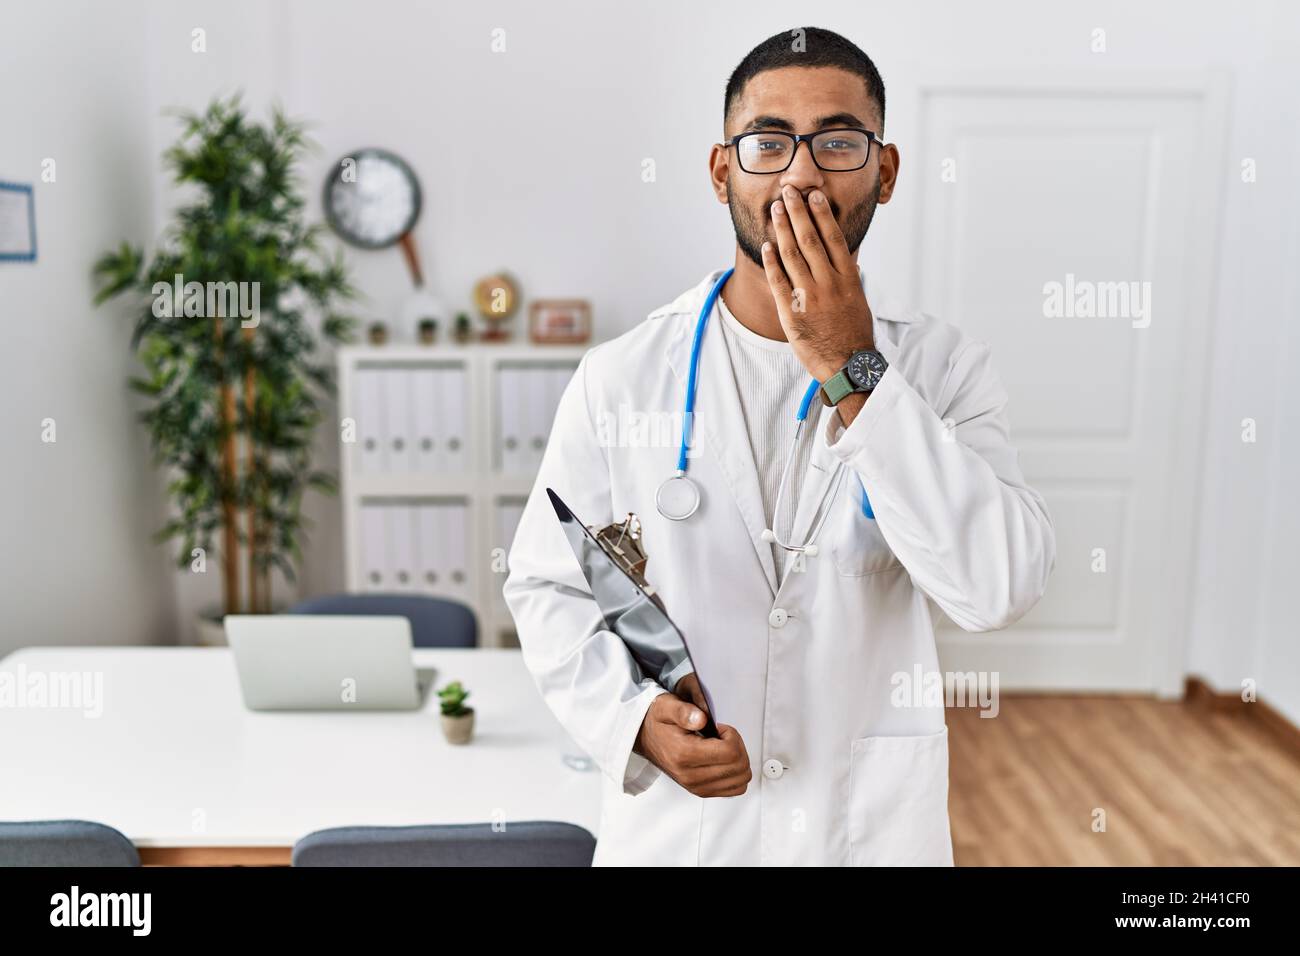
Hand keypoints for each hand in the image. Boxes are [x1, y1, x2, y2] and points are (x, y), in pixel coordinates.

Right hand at [633, 674, 751, 797]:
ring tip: (722, 747)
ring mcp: (696, 786)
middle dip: (737, 746)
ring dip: (738, 760)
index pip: (730, 752)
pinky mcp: (701, 791)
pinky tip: (723, 760)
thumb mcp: (666, 707)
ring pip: (740, 780)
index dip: (732, 735)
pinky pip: (733, 789)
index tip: (719, 728)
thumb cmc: (659, 722)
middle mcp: (691, 776)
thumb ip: (683, 711)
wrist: (645, 738)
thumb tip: (701, 719)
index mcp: (684, 754)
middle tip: (722, 736)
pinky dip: (735, 774)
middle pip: (739, 767)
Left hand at [761, 184, 874, 381]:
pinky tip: (766, 246)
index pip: (833, 238)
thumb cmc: (854, 334)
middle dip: (797, 213)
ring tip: (775, 210)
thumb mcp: (858, 301)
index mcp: (847, 278)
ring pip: (792, 255)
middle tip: (788, 192)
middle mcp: (829, 283)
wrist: (848, 364)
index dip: (821, 215)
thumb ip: (848, 279)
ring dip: (782, 229)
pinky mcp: (792, 311)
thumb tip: (845, 261)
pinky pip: (778, 281)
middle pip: (810, 240)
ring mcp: (810, 297)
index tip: (813, 197)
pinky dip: (771, 261)